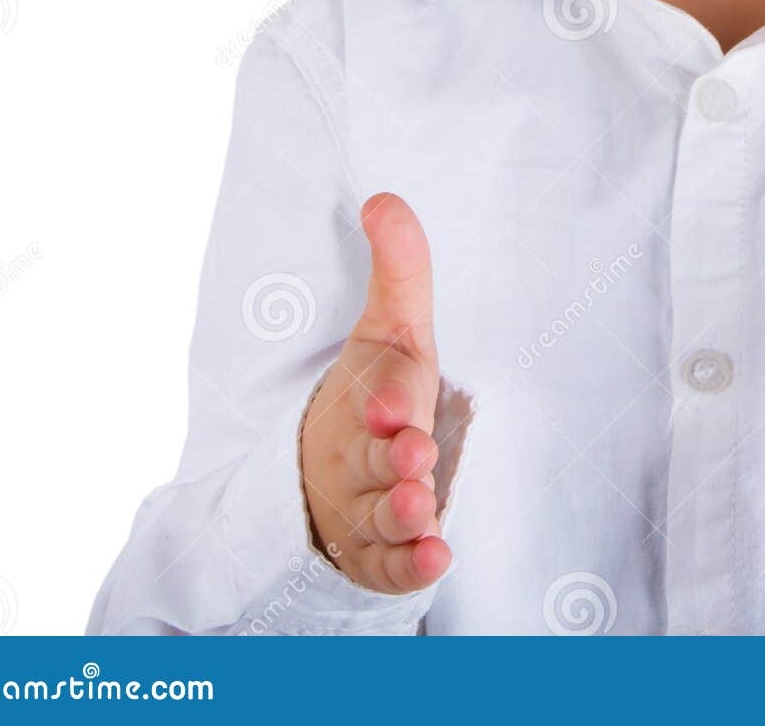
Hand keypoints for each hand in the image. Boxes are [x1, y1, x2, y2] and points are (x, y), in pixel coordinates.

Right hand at [300, 191, 452, 593]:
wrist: (327, 475)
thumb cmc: (377, 393)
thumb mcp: (395, 329)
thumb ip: (400, 268)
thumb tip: (385, 198)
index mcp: (368, 397)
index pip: (378, 395)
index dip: (385, 399)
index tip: (392, 403)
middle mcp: (363, 456)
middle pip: (376, 461)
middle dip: (391, 459)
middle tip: (412, 455)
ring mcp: (368, 508)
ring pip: (383, 515)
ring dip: (402, 512)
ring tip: (422, 506)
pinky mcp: (379, 554)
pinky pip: (393, 566)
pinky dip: (411, 566)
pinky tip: (437, 559)